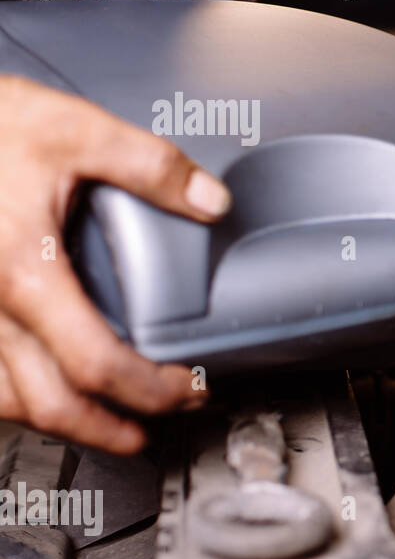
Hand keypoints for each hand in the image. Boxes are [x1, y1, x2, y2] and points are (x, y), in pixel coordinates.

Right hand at [0, 76, 228, 452]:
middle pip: (52, 404)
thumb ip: (150, 166)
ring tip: (110, 424)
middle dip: (112, 429)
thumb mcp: (74, 129)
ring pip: (10, 401)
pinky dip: (20, 396)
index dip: (151, 391)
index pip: (97, 364)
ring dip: (64, 423)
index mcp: (24, 270)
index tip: (189, 388)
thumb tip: (211, 200)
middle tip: (157, 425)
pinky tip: (49, 390)